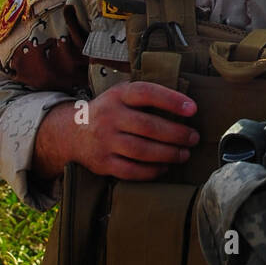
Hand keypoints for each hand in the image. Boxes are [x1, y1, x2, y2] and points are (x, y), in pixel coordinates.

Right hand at [34, 82, 198, 180]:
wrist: (71, 132)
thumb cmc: (110, 111)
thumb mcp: (122, 94)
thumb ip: (146, 96)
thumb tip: (186, 105)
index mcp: (118, 95)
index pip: (147, 93)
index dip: (171, 100)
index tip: (193, 108)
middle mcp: (109, 117)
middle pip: (148, 126)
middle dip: (176, 134)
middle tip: (194, 138)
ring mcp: (105, 141)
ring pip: (141, 150)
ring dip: (168, 154)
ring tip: (184, 154)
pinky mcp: (102, 163)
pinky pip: (131, 170)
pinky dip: (152, 171)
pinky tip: (165, 167)